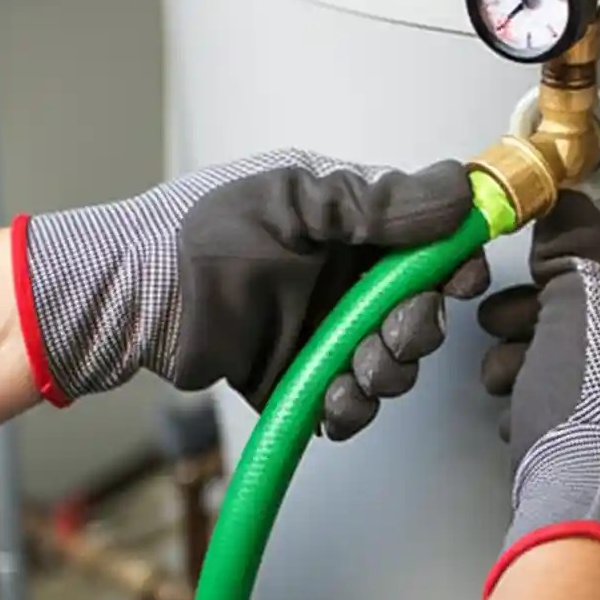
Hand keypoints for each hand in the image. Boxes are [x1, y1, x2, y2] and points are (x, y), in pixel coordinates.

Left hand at [14, 149, 488, 438]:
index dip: (454, 264)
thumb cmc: (204, 232)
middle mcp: (349, 281)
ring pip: (393, 365)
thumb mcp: (295, 202)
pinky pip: (350, 406)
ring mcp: (328, 333)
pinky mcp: (303, 381)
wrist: (140, 295)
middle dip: (417, 329)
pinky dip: (349, 409)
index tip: (458, 279)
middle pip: (422, 313)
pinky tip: (330, 400)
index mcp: (355, 227)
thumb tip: (460, 190)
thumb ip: (378, 204)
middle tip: (392, 332)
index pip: (431, 244)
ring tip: (354, 369)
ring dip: (387, 373)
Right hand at [476, 192, 599, 599]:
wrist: (579, 520)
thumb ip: (572, 254)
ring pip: (590, 369)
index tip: (536, 264)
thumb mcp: (575, 317)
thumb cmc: (592, 419)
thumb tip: (569, 205)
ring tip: (501, 374)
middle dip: (542, 318)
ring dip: (534, 360)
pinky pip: (588, 412)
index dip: (578, 261)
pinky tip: (518, 412)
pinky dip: (548, 403)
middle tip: (502, 320)